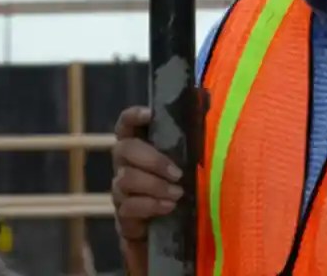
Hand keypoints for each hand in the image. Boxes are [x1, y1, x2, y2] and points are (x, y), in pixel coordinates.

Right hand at [111, 106, 184, 249]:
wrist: (176, 232)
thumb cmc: (181, 187)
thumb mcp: (191, 158)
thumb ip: (195, 128)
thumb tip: (205, 95)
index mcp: (138, 146)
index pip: (125, 124)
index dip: (133, 116)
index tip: (150, 114)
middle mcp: (124, 166)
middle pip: (123, 150)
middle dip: (151, 159)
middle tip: (177, 172)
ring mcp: (120, 191)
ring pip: (126, 180)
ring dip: (154, 185)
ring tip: (178, 193)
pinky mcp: (123, 217)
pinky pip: (128, 207)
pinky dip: (150, 206)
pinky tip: (168, 206)